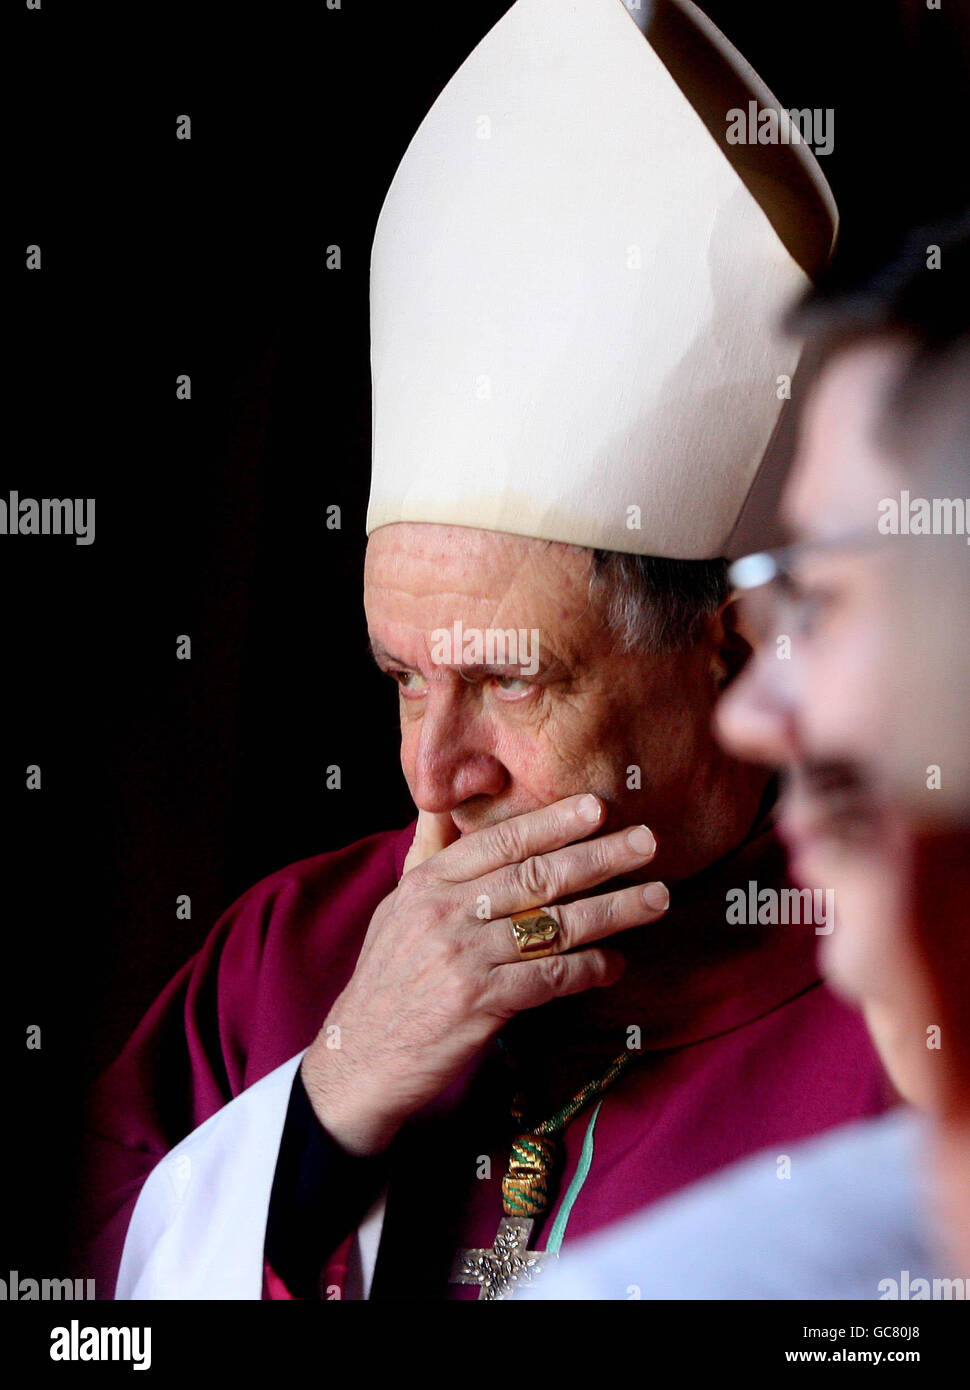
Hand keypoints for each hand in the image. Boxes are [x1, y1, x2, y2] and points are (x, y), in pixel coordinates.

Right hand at [300, 794, 667, 1153]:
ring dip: (612, 911)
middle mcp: (445, 913)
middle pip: (536, 876)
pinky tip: (615, 964)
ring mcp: (463, 958)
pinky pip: (549, 978)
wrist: (359, 1059)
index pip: (500, 841)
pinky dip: (588, 969)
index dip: (552, 822)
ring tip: (656, 898)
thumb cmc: (386, 980)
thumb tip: (441, 802)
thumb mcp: (396, 907)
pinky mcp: (480, 1003)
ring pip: (553, 925)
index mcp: (428, 883)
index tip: (597, 807)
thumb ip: (427, 855)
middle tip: (646, 841)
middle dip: (599, 856)